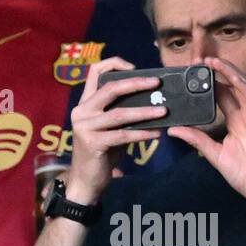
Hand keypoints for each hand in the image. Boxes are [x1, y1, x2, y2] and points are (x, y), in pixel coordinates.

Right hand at [65, 57, 163, 204]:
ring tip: (164, 111)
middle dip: (136, 83)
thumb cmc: (103, 152)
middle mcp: (82, 111)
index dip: (113, 64)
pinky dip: (142, 134)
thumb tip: (152, 102)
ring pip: (119, 114)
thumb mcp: (111, 128)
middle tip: (157, 83)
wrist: (87, 180)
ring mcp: (85, 126)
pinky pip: (123, 136)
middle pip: (110, 89)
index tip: (135, 67)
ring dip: (145, 112)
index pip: (94, 72)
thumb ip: (121, 114)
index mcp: (85, 103)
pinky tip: (157, 134)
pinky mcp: (92, 143)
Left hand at [168, 57, 245, 212]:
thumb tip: (173, 130)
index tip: (193, 69)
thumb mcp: (213, 154)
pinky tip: (233, 78)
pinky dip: (244, 88)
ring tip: (213, 62)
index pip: (222, 94)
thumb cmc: (244, 175)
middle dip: (218, 71)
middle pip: (233, 86)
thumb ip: (196, 139)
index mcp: (235, 122)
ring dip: (230, 73)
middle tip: (200, 59)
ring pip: (244, 89)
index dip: (209, 81)